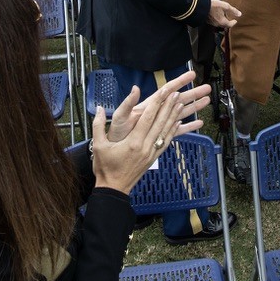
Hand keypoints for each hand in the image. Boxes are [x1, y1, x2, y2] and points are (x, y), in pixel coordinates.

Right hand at [91, 71, 209, 192]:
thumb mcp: (98, 146)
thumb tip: (99, 109)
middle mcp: (145, 146)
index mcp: (133, 142)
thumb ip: (98, 125)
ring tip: (181, 103)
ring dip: (174, 116)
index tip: (165, 91)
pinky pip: (166, 141)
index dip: (157, 103)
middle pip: (160, 123)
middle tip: (176, 93)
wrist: (113, 189)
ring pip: (165, 131)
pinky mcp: (153, 157)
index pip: (148, 118)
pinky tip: (178, 123)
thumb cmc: (104, 167)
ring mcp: (151, 152)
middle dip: (169, 106)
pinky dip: (173, 131)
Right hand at [208, 0, 240, 27]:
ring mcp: (211, 23)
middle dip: (228, 22)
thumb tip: (239, 14)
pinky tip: (217, 14)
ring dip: (222, 21)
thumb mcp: (225, 6)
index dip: (233, 23)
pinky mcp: (207, 20)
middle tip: (230, 19)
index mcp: (222, 21)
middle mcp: (217, 24)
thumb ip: (233, 10)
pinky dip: (217, 19)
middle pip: (224, 25)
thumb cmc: (213, 6)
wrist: (201, 6)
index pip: (230, 25)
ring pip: (219, 23)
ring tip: (224, 16)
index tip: (235, 21)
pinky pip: (214, 21)